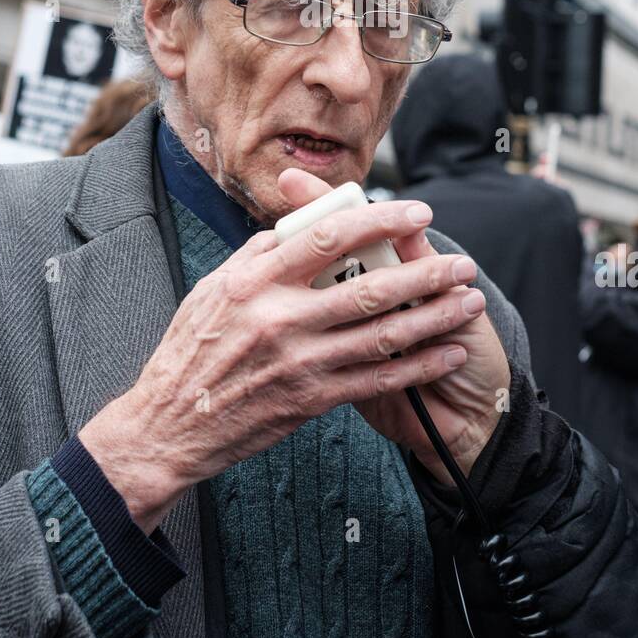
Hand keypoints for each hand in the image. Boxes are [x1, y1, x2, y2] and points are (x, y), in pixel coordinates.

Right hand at [79, 193, 485, 531]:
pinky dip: (416, 366)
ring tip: (469, 303)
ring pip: (381, 335)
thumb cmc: (190, 352)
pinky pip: (375, 380)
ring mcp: (297, 361)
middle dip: (425, 272)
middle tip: (462, 262)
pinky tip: (446, 353)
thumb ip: (257, 257)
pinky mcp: (309, 400)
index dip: (378, 220)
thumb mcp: (212, 290)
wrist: (168, 426)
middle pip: (369, 286)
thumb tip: (296, 228)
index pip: (328, 237)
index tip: (415, 211)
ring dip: (433, 318)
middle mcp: (279, 317)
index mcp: (255, 280)